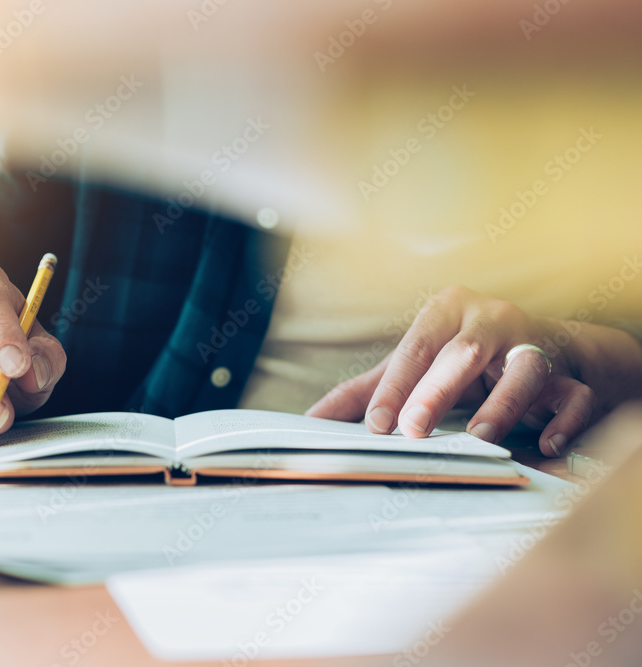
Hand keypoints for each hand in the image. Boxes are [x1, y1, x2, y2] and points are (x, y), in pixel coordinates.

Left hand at [307, 285, 605, 456]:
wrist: (547, 349)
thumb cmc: (465, 357)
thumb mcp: (416, 365)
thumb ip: (367, 389)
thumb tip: (312, 418)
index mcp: (448, 310)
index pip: (416, 347)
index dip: (396, 385)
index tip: (377, 424)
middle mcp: (493, 318)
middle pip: (464, 353)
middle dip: (436, 391)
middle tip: (412, 429)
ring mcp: (537, 344)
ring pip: (525, 368)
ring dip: (502, 404)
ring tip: (479, 438)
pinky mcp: (572, 374)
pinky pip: (573, 395)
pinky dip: (562, 418)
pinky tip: (546, 441)